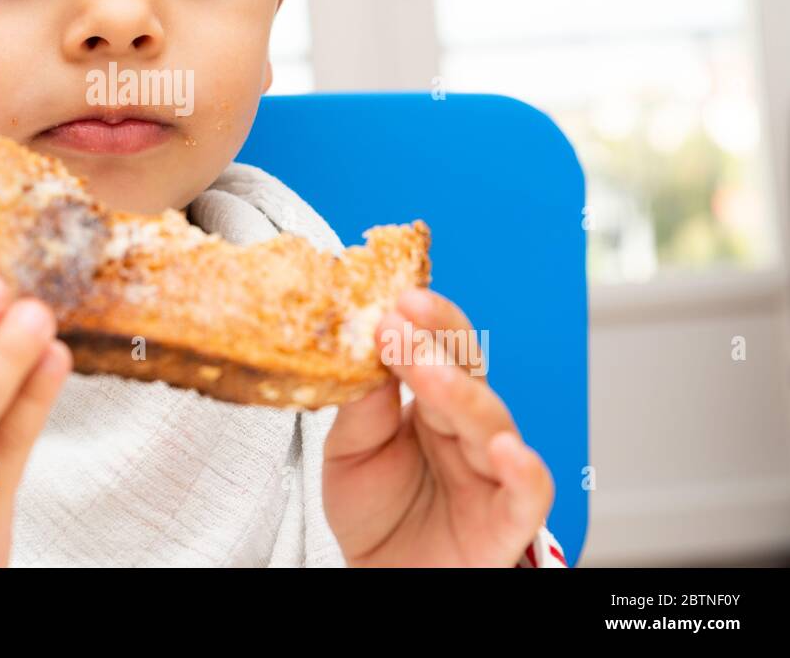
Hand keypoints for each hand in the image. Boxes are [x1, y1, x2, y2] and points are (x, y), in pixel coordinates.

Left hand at [321, 288, 553, 566]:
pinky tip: (505, 448)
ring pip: (491, 421)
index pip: (437, 348)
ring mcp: (491, 470)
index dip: (422, 322)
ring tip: (429, 368)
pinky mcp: (508, 519)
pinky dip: (524, 469)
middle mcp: (466, 429)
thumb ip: (361, 407)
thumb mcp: (348, 453)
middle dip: (438, 339)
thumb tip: (362, 349)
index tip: (394, 298)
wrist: (381, 579)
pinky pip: (529, 491)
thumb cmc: (374, 511)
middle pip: (467, 372)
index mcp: (431, 403)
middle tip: (406, 314)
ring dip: (462, 392)